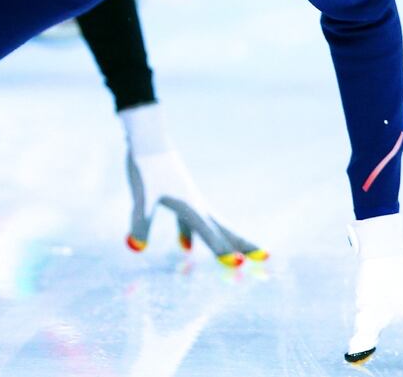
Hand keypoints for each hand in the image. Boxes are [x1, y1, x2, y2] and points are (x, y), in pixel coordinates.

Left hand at [119, 102, 266, 265]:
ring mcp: (188, 198)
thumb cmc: (146, 166)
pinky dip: (189, 234)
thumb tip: (136, 246)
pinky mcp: (177, 194)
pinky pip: (189, 220)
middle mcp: (195, 203)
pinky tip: (184, 247)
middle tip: (266, 257)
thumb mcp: (142, 196)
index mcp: (191, 206)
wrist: (147, 138)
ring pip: (210, 225)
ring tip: (235, 259)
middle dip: (243, 244)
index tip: (238, 265)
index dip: (222, 250)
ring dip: (222, 240)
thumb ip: (140, 221)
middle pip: (224, 228)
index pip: (211, 233)